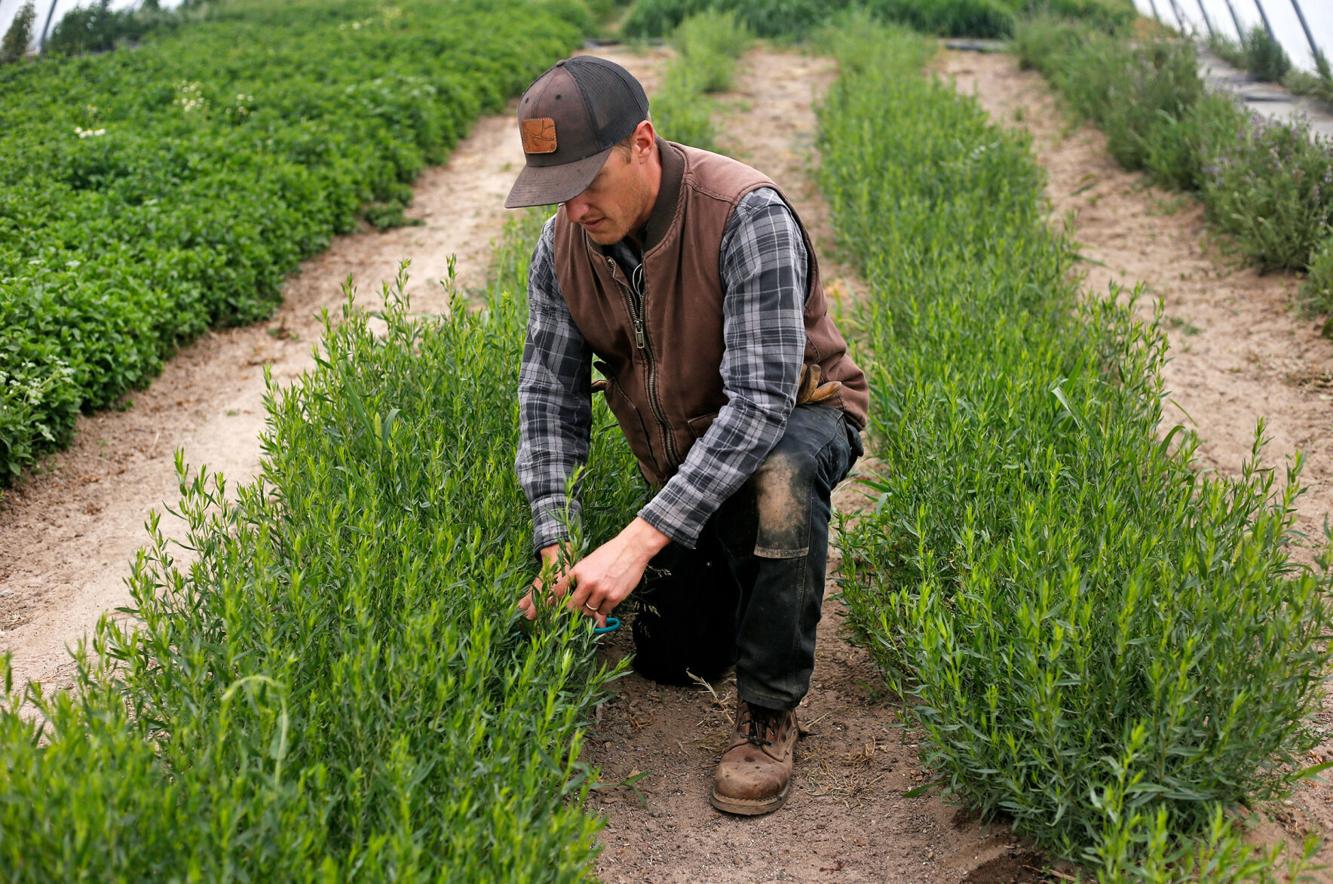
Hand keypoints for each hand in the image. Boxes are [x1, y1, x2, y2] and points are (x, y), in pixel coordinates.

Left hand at [517, 519, 669, 625]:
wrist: (633, 548)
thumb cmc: (610, 553)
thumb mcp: (590, 561)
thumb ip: (580, 578)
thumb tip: (572, 595)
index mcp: (578, 571)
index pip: (558, 591)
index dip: (552, 602)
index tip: (549, 609)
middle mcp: (587, 582)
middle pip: (573, 606)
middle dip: (573, 609)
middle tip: (576, 609)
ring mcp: (601, 591)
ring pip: (588, 611)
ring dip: (590, 609)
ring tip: (595, 601)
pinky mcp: (615, 597)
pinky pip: (603, 611)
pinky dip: (603, 609)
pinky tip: (606, 600)